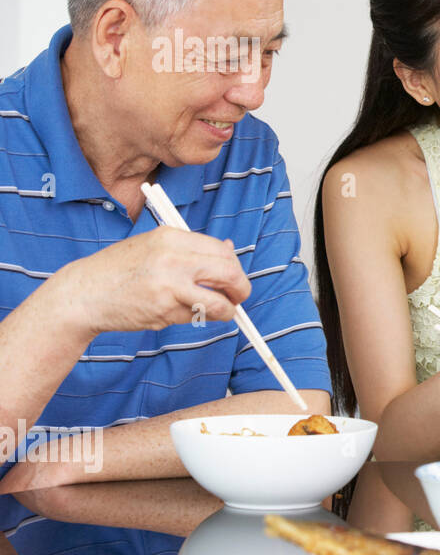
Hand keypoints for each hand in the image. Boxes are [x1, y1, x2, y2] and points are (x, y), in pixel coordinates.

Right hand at [56, 226, 250, 335]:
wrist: (84, 293)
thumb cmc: (122, 269)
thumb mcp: (155, 247)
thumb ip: (191, 250)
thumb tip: (229, 250)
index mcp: (171, 236)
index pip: (222, 251)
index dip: (234, 267)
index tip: (232, 278)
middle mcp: (172, 258)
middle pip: (229, 273)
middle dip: (241, 289)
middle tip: (238, 298)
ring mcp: (168, 285)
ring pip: (219, 302)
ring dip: (226, 311)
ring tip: (218, 311)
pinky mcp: (162, 310)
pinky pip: (195, 317)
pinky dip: (195, 318)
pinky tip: (176, 312)